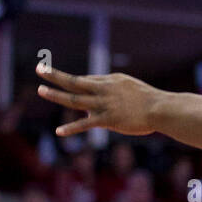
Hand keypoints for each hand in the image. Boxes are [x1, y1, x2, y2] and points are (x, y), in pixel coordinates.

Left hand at [36, 64, 160, 136]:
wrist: (161, 109)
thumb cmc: (150, 100)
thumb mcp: (129, 89)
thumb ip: (113, 93)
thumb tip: (100, 103)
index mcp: (110, 80)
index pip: (87, 80)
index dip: (73, 83)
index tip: (61, 82)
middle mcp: (104, 89)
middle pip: (75, 81)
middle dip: (56, 75)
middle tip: (40, 69)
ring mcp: (104, 104)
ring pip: (75, 99)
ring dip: (56, 95)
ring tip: (40, 90)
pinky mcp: (107, 119)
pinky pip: (85, 124)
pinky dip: (71, 128)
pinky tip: (59, 132)